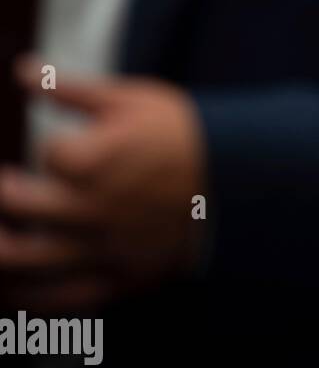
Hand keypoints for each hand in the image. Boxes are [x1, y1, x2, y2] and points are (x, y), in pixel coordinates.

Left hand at [0, 57, 206, 310]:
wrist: (245, 184)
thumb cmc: (188, 138)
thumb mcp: (134, 101)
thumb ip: (71, 89)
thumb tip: (21, 69)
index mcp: (94, 160)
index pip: (47, 154)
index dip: (54, 149)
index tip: (68, 150)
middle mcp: (92, 208)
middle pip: (14, 204)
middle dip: (3, 193)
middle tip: (7, 188)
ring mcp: (105, 248)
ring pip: (22, 258)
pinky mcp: (121, 278)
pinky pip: (60, 299)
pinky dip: (25, 297)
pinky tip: (9, 289)